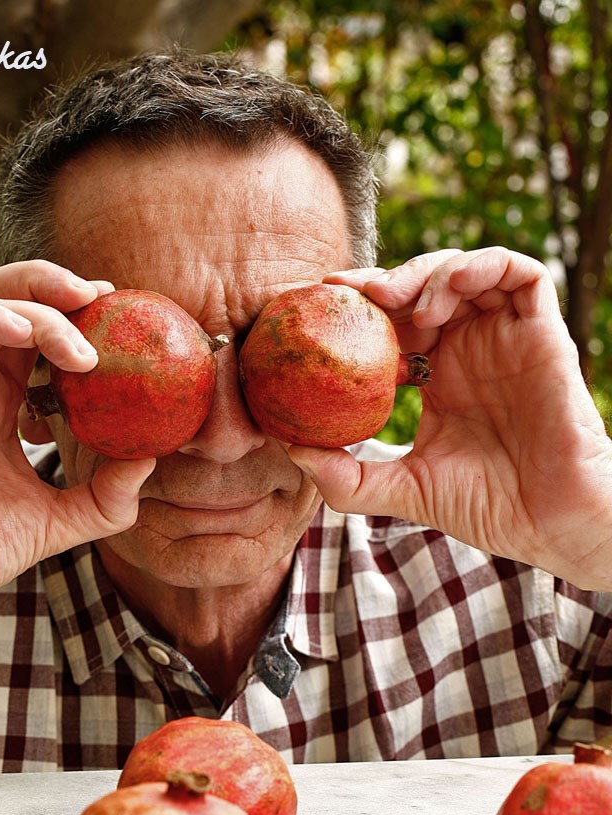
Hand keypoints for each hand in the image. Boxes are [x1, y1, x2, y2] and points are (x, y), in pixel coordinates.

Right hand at [0, 261, 155, 633]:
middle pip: (8, 296)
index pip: (37, 331)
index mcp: (4, 401)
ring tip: (77, 343)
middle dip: (55, 285)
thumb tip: (151, 460)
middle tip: (102, 300)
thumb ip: (107, 497)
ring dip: (32, 302)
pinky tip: (26, 337)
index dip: (75, 313)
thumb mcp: (62, 521)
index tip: (120, 319)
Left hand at [287, 248, 611, 590]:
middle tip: (341, 293)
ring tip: (394, 299)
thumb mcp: (400, 489)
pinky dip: (482, 266)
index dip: (355, 310)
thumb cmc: (485, 508)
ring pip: (465, 271)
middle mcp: (469, 350)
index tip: (313, 307)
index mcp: (436, 376)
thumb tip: (289, 450)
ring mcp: (506, 337)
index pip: (389, 325)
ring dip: (425, 271)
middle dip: (379, 282)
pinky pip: (521, 274)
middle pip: (420, 289)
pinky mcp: (543, 332)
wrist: (548, 524)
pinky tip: (447, 291)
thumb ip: (346, 476)